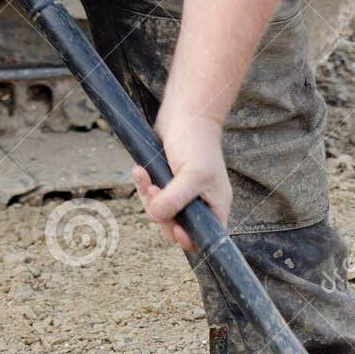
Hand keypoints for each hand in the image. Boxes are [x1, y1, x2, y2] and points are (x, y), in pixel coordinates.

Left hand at [133, 111, 230, 251]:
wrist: (185, 114)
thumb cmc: (198, 143)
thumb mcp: (192, 174)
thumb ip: (176, 199)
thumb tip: (156, 217)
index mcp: (215, 206)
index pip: (205, 236)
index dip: (189, 239)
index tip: (176, 229)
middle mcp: (200, 204)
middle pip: (177, 227)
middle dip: (162, 214)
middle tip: (154, 193)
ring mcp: (182, 194)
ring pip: (161, 212)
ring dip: (148, 197)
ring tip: (144, 177)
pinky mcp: (166, 183)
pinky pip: (151, 195)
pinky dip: (143, 185)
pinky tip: (139, 171)